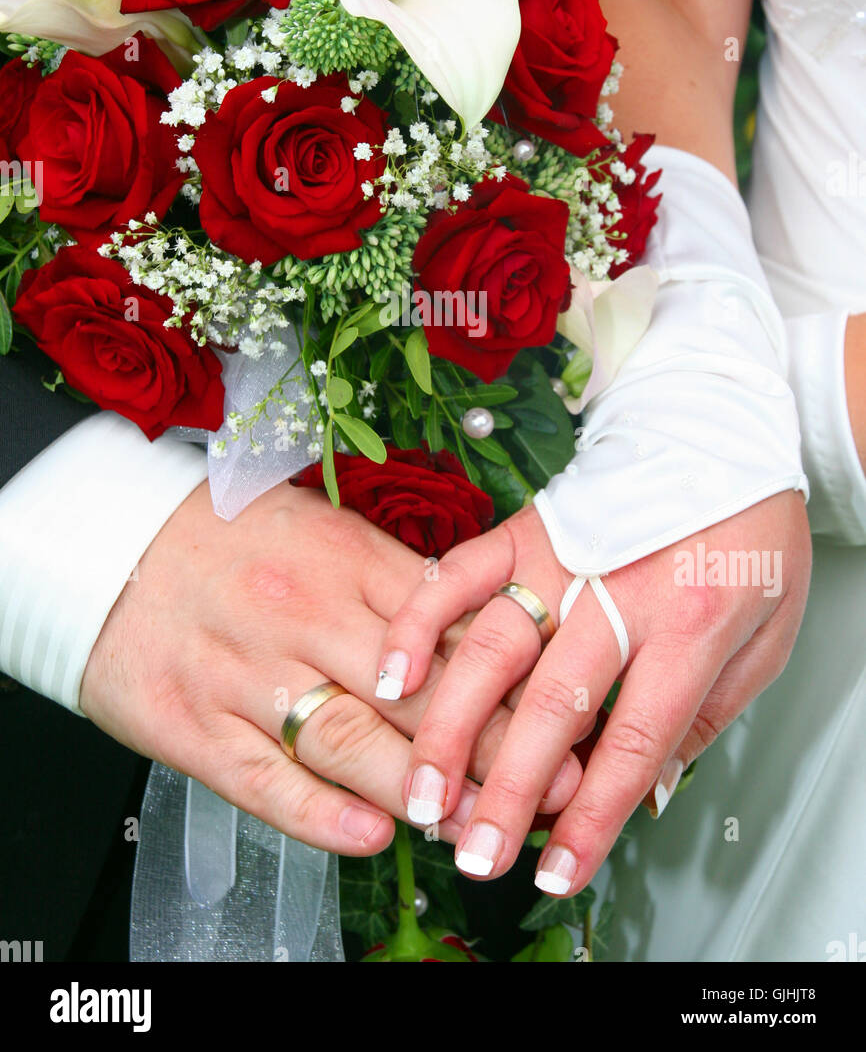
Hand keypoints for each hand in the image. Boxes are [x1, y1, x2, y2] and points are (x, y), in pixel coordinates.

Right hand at [80, 480, 580, 854]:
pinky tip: (373, 834)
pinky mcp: (196, 725)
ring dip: (421, 791)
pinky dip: (320, 812)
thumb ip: (398, 580)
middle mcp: (302, 614)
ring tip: (480, 829)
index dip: (515, 676)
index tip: (569, 714)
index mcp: (345, 560)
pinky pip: (264, 776)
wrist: (110, 545)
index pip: (447, 626)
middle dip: (492, 746)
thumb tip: (486, 624)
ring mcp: (247, 673)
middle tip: (557, 791)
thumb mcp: (322, 532)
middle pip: (414, 690)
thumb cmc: (232, 539)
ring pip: (348, 739)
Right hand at [381, 491, 809, 890]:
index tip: (557, 872)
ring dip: (450, 726)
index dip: (593, 815)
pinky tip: (393, 675)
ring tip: (422, 790)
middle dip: (507, 790)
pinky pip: (461, 574)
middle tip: (473, 851)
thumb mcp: (769, 632)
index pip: (636, 740)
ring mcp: (564, 554)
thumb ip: (709, 713)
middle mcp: (619, 592)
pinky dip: (421, 623)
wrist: (724, 426)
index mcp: (692, 624)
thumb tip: (649, 789)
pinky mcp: (525, 526)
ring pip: (493, 648)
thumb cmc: (752, 531)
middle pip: (554, 706)